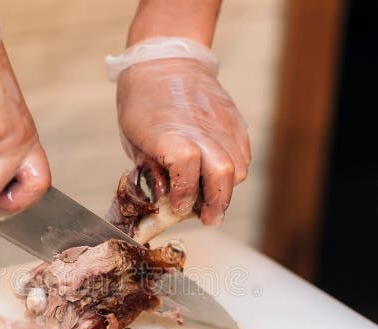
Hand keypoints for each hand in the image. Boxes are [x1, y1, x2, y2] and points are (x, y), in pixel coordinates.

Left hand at [117, 58, 249, 225]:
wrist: (164, 61)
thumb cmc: (142, 103)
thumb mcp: (133, 140)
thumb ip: (151, 172)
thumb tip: (167, 201)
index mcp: (167, 131)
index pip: (186, 164)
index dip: (185, 191)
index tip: (180, 206)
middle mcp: (198, 127)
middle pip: (223, 172)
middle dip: (217, 203)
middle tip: (209, 218)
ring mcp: (220, 123)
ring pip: (238, 168)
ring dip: (226, 189)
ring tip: (212, 197)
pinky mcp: (234, 120)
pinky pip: (243, 153)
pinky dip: (234, 170)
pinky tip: (218, 174)